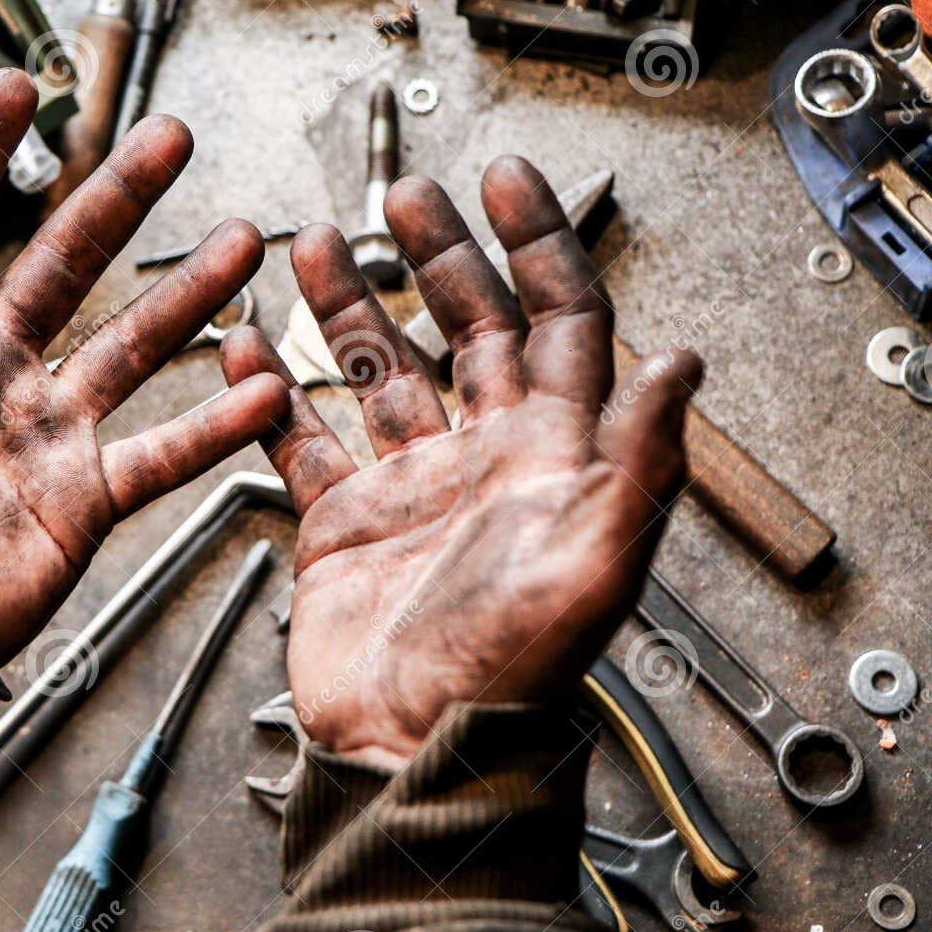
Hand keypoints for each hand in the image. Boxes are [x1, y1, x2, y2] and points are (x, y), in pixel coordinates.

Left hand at [0, 71, 288, 673]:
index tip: (16, 88)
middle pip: (65, 265)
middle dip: (117, 198)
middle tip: (170, 139)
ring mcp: (40, 434)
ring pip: (129, 347)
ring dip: (186, 295)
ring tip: (244, 241)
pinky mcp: (78, 500)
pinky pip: (158, 455)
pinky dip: (211, 428)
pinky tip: (262, 391)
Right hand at [220, 157, 700, 768]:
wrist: (411, 750)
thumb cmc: (507, 673)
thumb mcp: (593, 564)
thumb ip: (638, 461)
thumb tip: (683, 364)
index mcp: (549, 458)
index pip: (557, 323)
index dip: (538, 245)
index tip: (507, 182)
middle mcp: (481, 459)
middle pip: (467, 328)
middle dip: (440, 254)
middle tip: (407, 196)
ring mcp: (408, 487)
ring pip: (378, 369)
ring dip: (349, 304)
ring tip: (314, 244)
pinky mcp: (342, 523)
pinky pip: (304, 439)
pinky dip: (272, 392)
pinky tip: (249, 348)